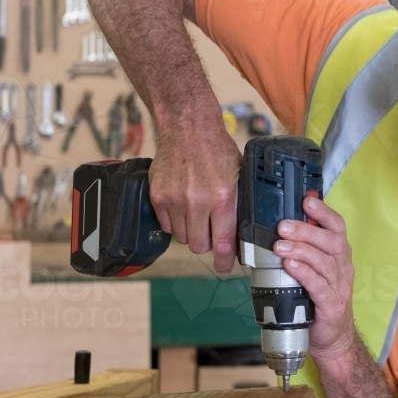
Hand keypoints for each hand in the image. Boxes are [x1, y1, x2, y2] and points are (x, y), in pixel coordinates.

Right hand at [149, 120, 240, 272]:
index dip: (224, 261)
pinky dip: (175, 222)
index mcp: (222, 198)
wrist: (188, 128)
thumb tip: (238, 237)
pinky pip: (167, 225)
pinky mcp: (158, 196)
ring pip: (182, 237)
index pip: (222, 243)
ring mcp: (174, 200)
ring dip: (191, 231)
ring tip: (197, 213)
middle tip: (210, 232)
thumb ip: (237, 208)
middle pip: (199, 245)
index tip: (224, 268)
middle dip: (206, 243)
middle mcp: (197, 202)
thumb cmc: (217, 151)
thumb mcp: (238, 178)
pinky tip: (182, 206)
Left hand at [274, 197, 355, 357]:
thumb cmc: (317, 301)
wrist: (331, 339)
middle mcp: (342, 267)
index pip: (337, 227)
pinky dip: (304, 274)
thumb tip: (274, 232)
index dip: (323, 213)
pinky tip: (290, 266)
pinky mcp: (332, 305)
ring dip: (301, 251)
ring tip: (280, 246)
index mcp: (338, 255)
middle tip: (283, 226)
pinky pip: (319, 286)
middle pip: (331, 241)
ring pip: (324, 262)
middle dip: (306, 231)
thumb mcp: (312, 271)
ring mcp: (339, 286)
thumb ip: (300, 252)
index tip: (306, 202)